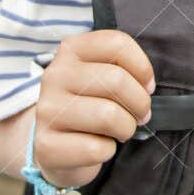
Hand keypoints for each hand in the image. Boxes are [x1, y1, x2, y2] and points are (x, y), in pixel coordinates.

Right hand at [33, 30, 154, 188]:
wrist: (56, 147)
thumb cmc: (90, 106)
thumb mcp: (103, 77)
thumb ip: (124, 69)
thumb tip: (146, 87)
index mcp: (71, 50)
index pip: (116, 43)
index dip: (142, 67)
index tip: (147, 86)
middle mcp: (54, 75)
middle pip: (117, 80)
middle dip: (140, 102)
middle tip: (141, 114)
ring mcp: (47, 110)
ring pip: (108, 115)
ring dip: (126, 128)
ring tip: (121, 130)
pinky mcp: (46, 146)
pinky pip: (96, 148)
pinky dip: (107, 151)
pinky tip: (97, 146)